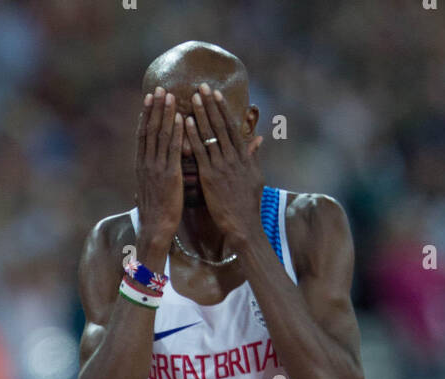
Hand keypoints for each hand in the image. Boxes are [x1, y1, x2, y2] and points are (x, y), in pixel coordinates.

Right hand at [135, 87, 182, 264]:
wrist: (155, 229)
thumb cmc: (155, 213)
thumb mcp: (150, 190)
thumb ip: (150, 176)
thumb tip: (149, 170)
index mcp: (141, 165)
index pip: (143, 134)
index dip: (146, 114)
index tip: (150, 97)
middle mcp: (146, 163)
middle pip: (150, 129)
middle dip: (155, 107)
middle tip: (160, 88)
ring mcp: (156, 168)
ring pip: (160, 135)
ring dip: (165, 113)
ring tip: (170, 95)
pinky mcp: (169, 175)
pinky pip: (172, 149)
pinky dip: (176, 131)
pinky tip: (181, 117)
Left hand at [185, 84, 264, 244]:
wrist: (243, 225)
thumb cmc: (248, 204)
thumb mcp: (256, 178)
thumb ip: (254, 157)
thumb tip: (259, 140)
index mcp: (244, 157)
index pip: (232, 127)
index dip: (223, 109)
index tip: (217, 94)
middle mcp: (233, 158)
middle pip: (220, 125)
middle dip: (210, 105)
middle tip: (201, 86)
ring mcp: (221, 166)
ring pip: (209, 134)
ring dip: (200, 114)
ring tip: (192, 97)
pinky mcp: (210, 177)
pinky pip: (200, 151)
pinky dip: (193, 135)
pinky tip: (186, 121)